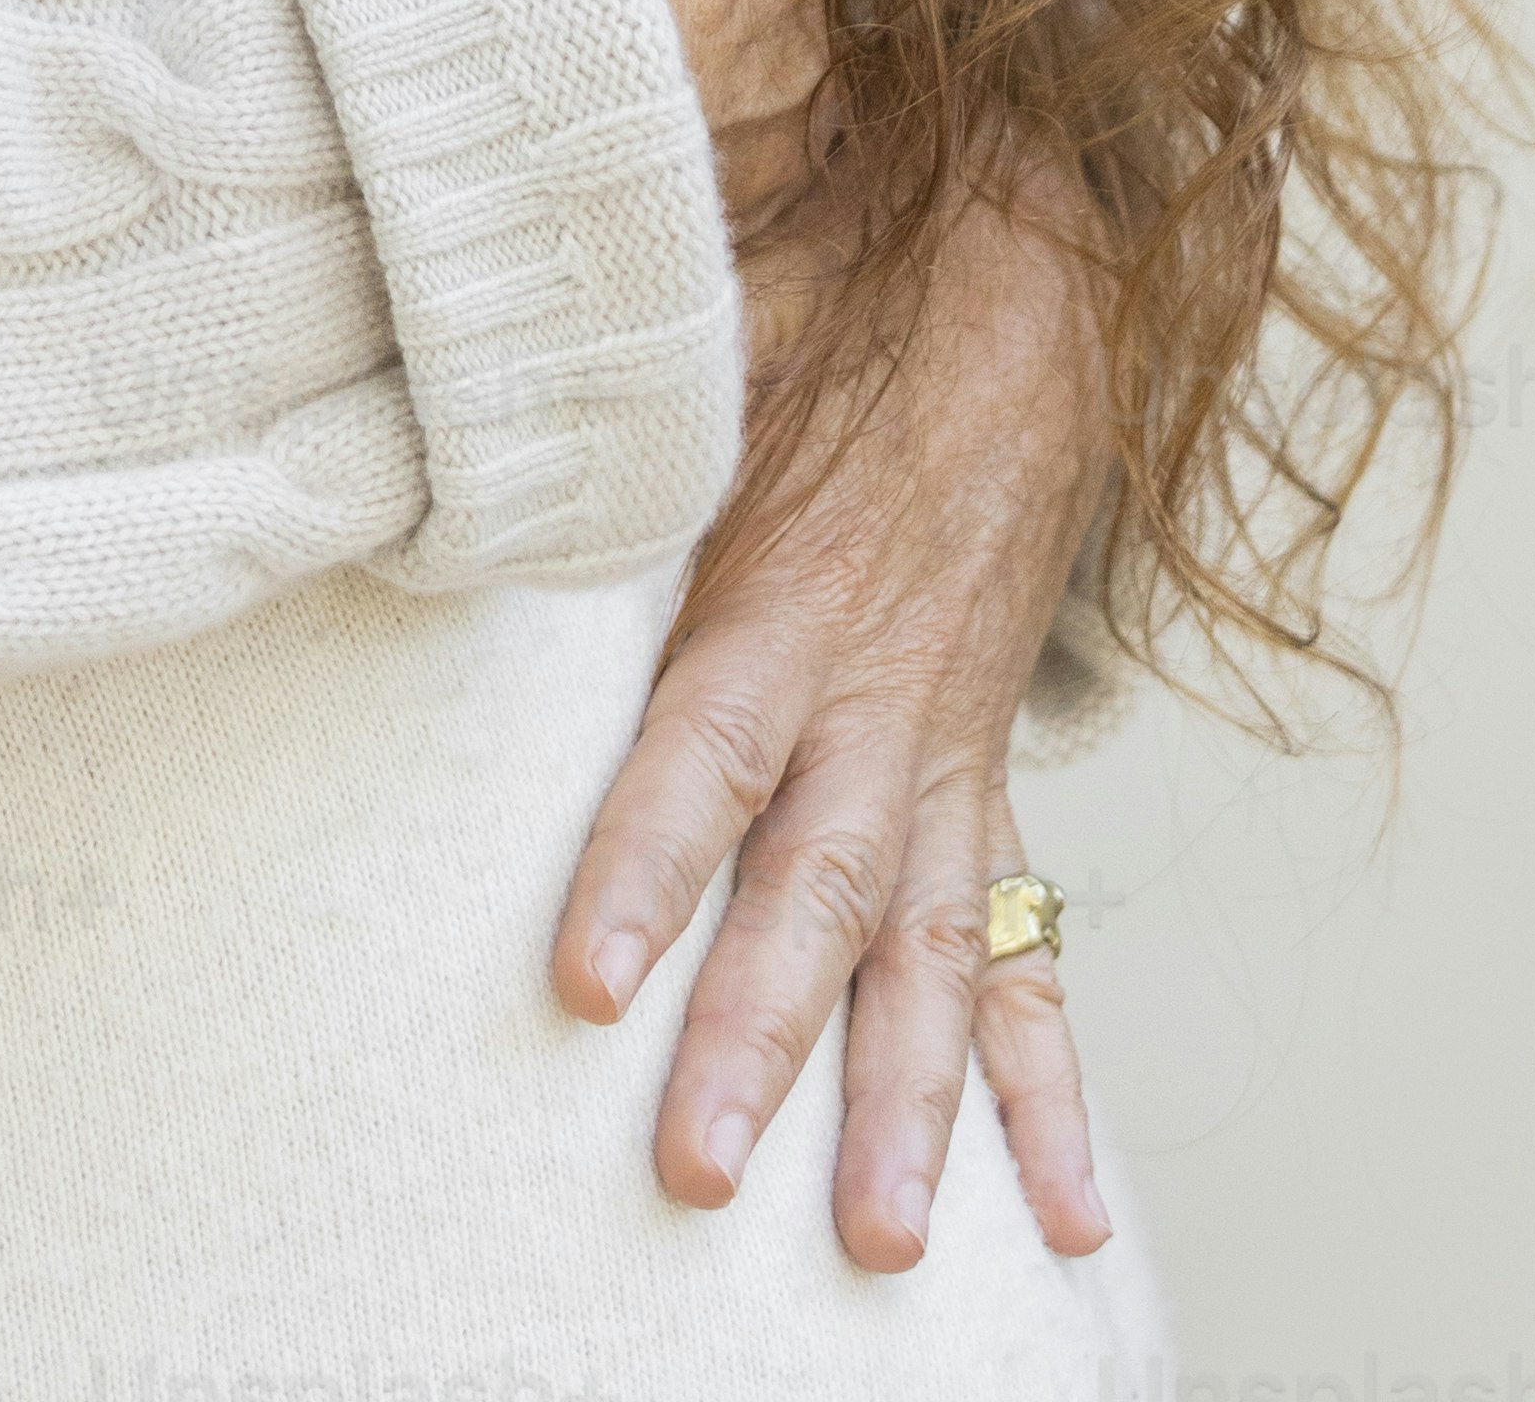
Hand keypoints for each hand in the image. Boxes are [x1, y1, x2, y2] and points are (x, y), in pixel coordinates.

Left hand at [556, 162, 1113, 1268]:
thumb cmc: (841, 299)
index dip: (646, 861)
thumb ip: (610, 359)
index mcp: (788, 598)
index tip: (588, 980)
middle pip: (815, 893)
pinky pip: (1033, 958)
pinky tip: (1065, 1219)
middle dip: (760, 1036)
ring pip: (934, 958)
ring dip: (910, 1109)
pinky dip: (1051, 1094)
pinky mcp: (985, 787)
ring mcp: (947, 762)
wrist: (1036, 286)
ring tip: (875, 1248)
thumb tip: (470, 328)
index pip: (704, 752)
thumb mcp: (722, 310)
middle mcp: (876, 704)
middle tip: (693, 1168)